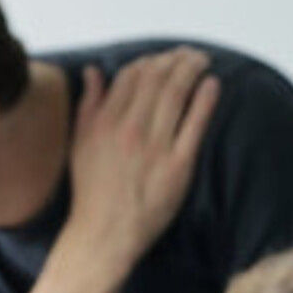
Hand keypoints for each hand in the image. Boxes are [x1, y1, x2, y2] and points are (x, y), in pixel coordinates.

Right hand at [60, 47, 217, 274]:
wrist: (103, 236)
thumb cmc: (92, 193)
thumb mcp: (80, 147)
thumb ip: (87, 106)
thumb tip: (94, 71)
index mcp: (104, 124)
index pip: (131, 75)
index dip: (150, 61)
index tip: (162, 61)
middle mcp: (129, 131)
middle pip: (158, 78)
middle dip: (176, 59)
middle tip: (190, 56)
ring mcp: (155, 148)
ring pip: (178, 93)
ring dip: (193, 69)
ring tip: (203, 61)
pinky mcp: (177, 166)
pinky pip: (196, 123)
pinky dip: (206, 98)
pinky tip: (212, 84)